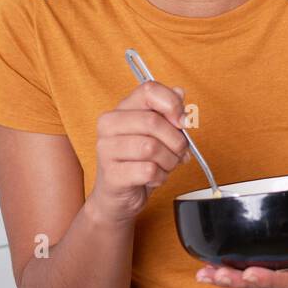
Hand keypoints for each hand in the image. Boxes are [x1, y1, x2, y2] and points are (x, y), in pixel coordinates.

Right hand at [86, 81, 189, 222]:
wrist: (118, 197)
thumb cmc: (139, 162)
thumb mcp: (157, 134)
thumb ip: (168, 113)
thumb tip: (180, 92)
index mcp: (121, 109)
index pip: (149, 90)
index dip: (172, 104)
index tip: (182, 121)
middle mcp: (108, 125)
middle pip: (153, 122)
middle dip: (176, 140)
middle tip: (179, 152)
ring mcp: (106, 150)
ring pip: (151, 148)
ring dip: (169, 160)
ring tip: (166, 165)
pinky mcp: (112, 174)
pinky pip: (148, 171)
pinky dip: (160, 177)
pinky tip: (154, 178)